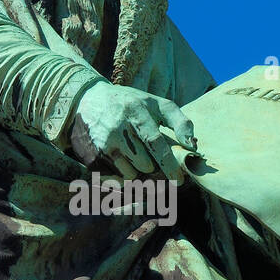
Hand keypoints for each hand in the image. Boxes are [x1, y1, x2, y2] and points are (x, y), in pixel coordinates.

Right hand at [68, 81, 196, 178]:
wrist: (86, 99)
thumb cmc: (129, 103)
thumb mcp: (156, 103)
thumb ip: (180, 121)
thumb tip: (193, 146)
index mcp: (136, 112)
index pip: (156, 143)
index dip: (169, 164)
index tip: (179, 180)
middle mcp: (118, 128)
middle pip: (144, 164)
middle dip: (154, 169)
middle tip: (155, 163)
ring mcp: (103, 144)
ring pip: (130, 174)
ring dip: (138, 172)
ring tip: (137, 158)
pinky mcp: (91, 156)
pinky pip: (115, 178)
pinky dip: (123, 175)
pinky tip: (122, 161)